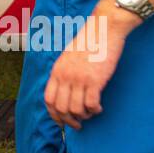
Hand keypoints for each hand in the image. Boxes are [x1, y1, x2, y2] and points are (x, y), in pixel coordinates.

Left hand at [43, 0, 135, 129]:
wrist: (104, 29)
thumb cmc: (89, 42)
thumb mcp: (68, 56)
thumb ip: (64, 72)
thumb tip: (64, 91)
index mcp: (57, 70)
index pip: (48, 100)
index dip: (54, 115)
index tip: (62, 122)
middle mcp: (65, 76)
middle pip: (61, 109)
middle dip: (69, 121)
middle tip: (79, 124)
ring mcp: (79, 78)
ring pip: (76, 110)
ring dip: (84, 116)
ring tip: (90, 113)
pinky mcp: (95, 80)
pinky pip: (91, 105)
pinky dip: (95, 110)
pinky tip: (99, 107)